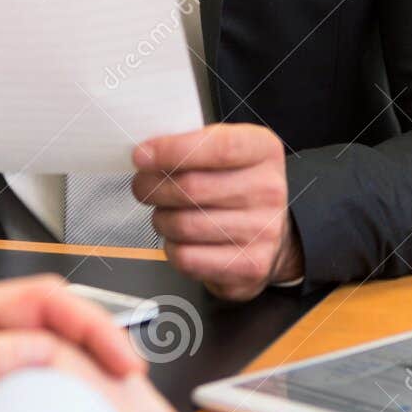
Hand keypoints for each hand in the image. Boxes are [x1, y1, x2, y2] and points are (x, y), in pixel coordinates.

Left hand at [0, 274, 146, 397]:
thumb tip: (34, 350)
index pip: (46, 298)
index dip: (92, 325)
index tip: (121, 362)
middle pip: (56, 322)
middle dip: (99, 347)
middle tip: (129, 386)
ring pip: (50, 355)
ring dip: (84, 374)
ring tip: (114, 404)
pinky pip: (32, 388)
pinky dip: (61, 400)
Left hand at [132, 123, 301, 301]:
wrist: (268, 232)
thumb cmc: (235, 185)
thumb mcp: (223, 150)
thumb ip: (190, 145)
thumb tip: (147, 155)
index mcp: (263, 150)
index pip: (219, 147)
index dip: (173, 150)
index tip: (141, 156)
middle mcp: (269, 189)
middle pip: (192, 188)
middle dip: (152, 187)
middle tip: (142, 187)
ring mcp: (263, 231)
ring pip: (184, 225)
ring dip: (160, 219)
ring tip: (164, 214)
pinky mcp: (250, 266)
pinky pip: (188, 257)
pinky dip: (171, 248)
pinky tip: (178, 239)